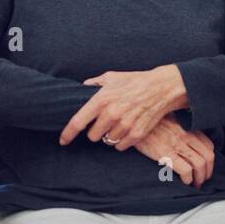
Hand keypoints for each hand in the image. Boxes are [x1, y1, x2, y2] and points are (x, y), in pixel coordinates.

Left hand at [59, 65, 189, 150]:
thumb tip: (83, 86)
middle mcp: (111, 114)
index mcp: (101, 99)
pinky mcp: (136, 134)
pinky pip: (120, 146)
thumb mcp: (112, 77)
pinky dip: (121, 141)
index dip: (68, 134)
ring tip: (117, 124)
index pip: (78, 122)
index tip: (63, 141)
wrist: (161, 87)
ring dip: (109, 136)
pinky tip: (125, 130)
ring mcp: (124, 125)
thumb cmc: (135, 81)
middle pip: (93, 136)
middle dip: (95, 131)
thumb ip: (94, 83)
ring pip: (107, 141)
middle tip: (103, 123)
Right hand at [132, 113, 214, 188]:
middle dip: (207, 172)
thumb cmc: (148, 122)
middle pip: (208, 156)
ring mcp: (176, 144)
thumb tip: (186, 139)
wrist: (130, 120)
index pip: (209, 145)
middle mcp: (185, 135)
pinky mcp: (164, 153)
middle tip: (202, 180)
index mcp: (186, 127)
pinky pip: (185, 169)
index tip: (205, 168)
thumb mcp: (167, 119)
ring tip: (195, 185)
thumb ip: (179, 127)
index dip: (210, 160)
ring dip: (200, 178)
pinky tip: (185, 182)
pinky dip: (188, 179)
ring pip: (200, 164)